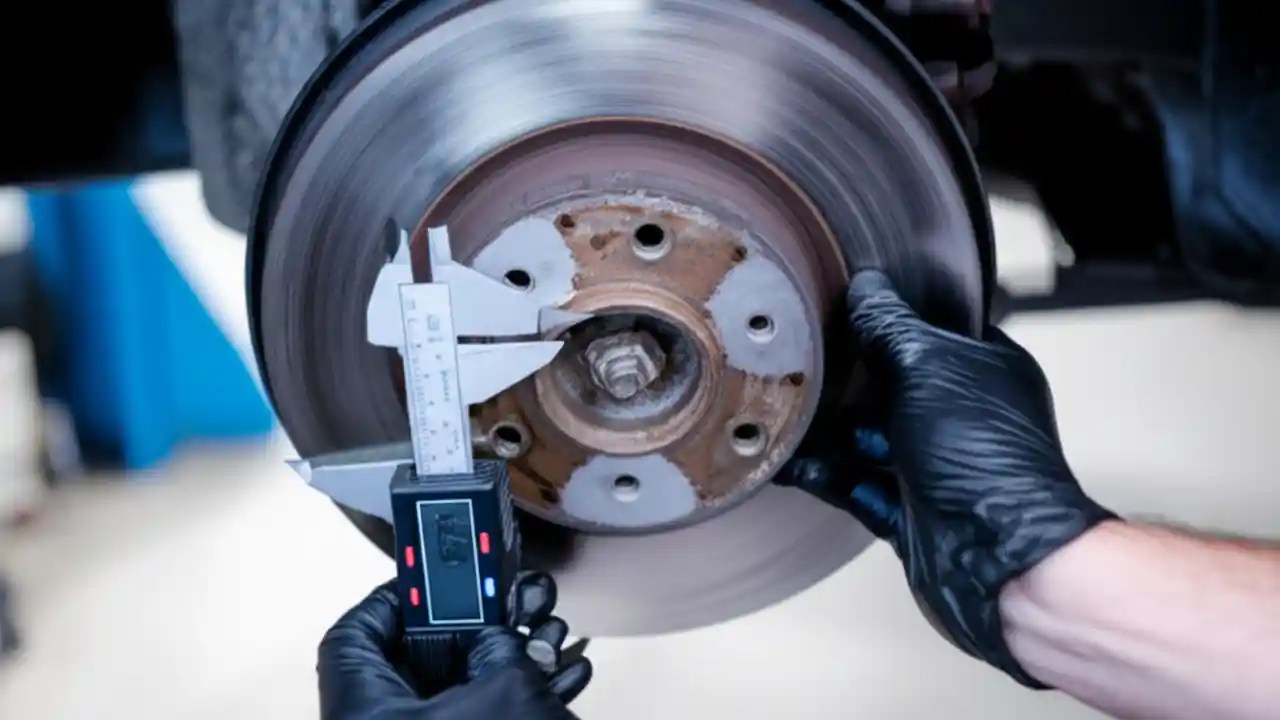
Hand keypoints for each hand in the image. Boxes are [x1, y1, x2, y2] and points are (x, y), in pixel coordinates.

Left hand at [318, 572, 591, 718]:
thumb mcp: (502, 694)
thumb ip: (498, 648)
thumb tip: (497, 633)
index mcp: (362, 714)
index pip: (352, 636)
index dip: (391, 596)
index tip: (429, 573)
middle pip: (411, 663)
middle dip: (468, 628)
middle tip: (503, 603)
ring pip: (450, 697)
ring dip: (502, 662)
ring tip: (546, 637)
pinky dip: (509, 701)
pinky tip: (557, 680)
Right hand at [781, 269, 1115, 687]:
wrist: (997, 560)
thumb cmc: (988, 461)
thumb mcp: (927, 367)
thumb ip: (889, 326)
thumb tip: (867, 289)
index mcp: (984, 370)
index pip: (932, 329)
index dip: (889, 319)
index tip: (842, 310)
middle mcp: (961, 417)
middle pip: (890, 386)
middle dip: (846, 380)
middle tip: (801, 363)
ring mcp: (935, 466)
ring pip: (867, 438)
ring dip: (827, 431)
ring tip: (785, 416)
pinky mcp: (909, 510)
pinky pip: (856, 485)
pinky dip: (825, 474)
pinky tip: (791, 463)